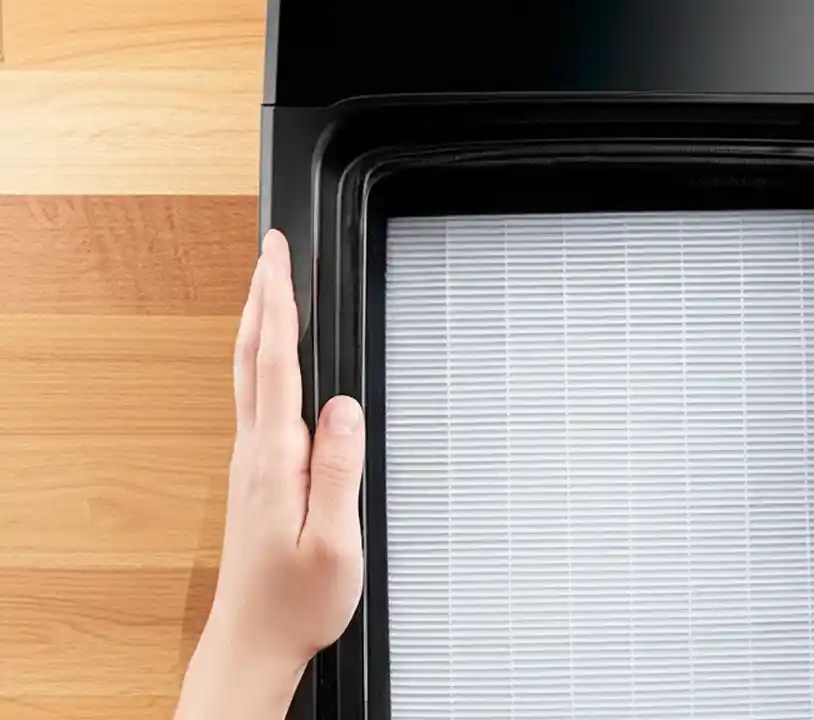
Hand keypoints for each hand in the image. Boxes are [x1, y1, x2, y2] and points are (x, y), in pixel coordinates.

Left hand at [176, 230, 365, 719]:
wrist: (253, 641)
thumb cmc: (297, 601)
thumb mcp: (332, 540)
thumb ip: (338, 469)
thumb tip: (343, 406)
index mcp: (276, 460)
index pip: (275, 363)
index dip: (277, 304)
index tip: (277, 257)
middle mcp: (254, 454)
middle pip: (250, 356)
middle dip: (260, 297)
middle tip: (270, 251)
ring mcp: (249, 464)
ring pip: (246, 375)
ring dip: (255, 324)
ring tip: (269, 288)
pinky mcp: (254, 478)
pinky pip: (253, 400)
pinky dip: (259, 359)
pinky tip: (270, 359)